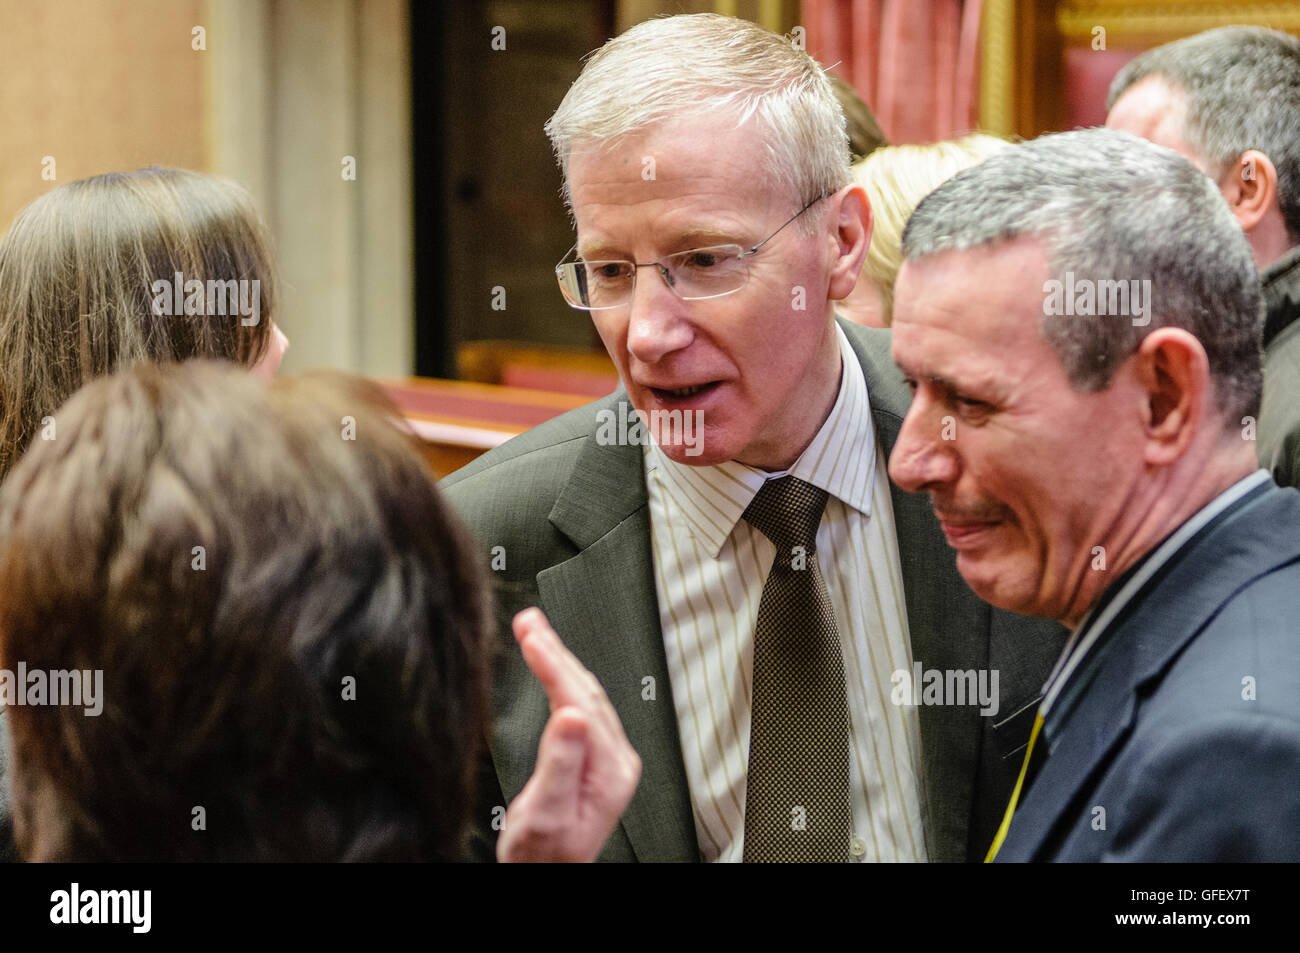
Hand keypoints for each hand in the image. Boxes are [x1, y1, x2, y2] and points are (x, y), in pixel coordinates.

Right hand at [496, 608, 640, 861]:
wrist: (545, 874)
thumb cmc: (543, 854)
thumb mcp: (548, 811)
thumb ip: (560, 763)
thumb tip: (573, 716)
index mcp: (609, 768)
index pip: (579, 699)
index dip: (553, 663)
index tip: (530, 635)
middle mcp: (615, 759)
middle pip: (585, 690)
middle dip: (555, 650)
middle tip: (528, 620)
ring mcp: (607, 757)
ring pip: (584, 693)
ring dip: (558, 660)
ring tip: (533, 631)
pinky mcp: (594, 758)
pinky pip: (580, 704)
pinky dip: (560, 680)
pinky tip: (549, 666)